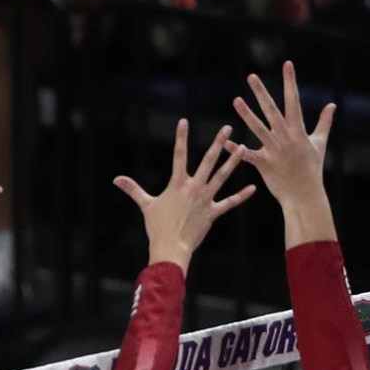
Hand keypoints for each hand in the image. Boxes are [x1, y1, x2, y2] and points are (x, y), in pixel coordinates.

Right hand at [113, 120, 254, 271]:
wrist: (171, 247)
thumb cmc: (157, 226)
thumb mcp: (145, 204)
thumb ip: (133, 189)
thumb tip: (116, 179)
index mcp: (177, 184)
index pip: (179, 155)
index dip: (181, 137)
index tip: (184, 121)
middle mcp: (193, 188)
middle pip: (208, 161)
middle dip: (217, 143)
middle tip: (227, 128)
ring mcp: (205, 200)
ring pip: (222, 177)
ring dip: (233, 162)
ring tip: (243, 148)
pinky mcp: (212, 213)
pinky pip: (229, 203)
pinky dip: (241, 196)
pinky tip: (252, 188)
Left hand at [233, 62, 338, 247]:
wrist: (306, 195)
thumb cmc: (312, 169)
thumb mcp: (320, 143)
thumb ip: (324, 122)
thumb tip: (332, 105)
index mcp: (298, 130)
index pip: (293, 101)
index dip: (290, 82)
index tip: (287, 64)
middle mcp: (286, 137)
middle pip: (272, 110)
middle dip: (262, 92)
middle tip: (251, 77)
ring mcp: (275, 150)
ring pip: (258, 128)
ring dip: (246, 114)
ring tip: (236, 100)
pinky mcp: (265, 164)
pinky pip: (248, 155)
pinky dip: (237, 149)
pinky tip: (225, 141)